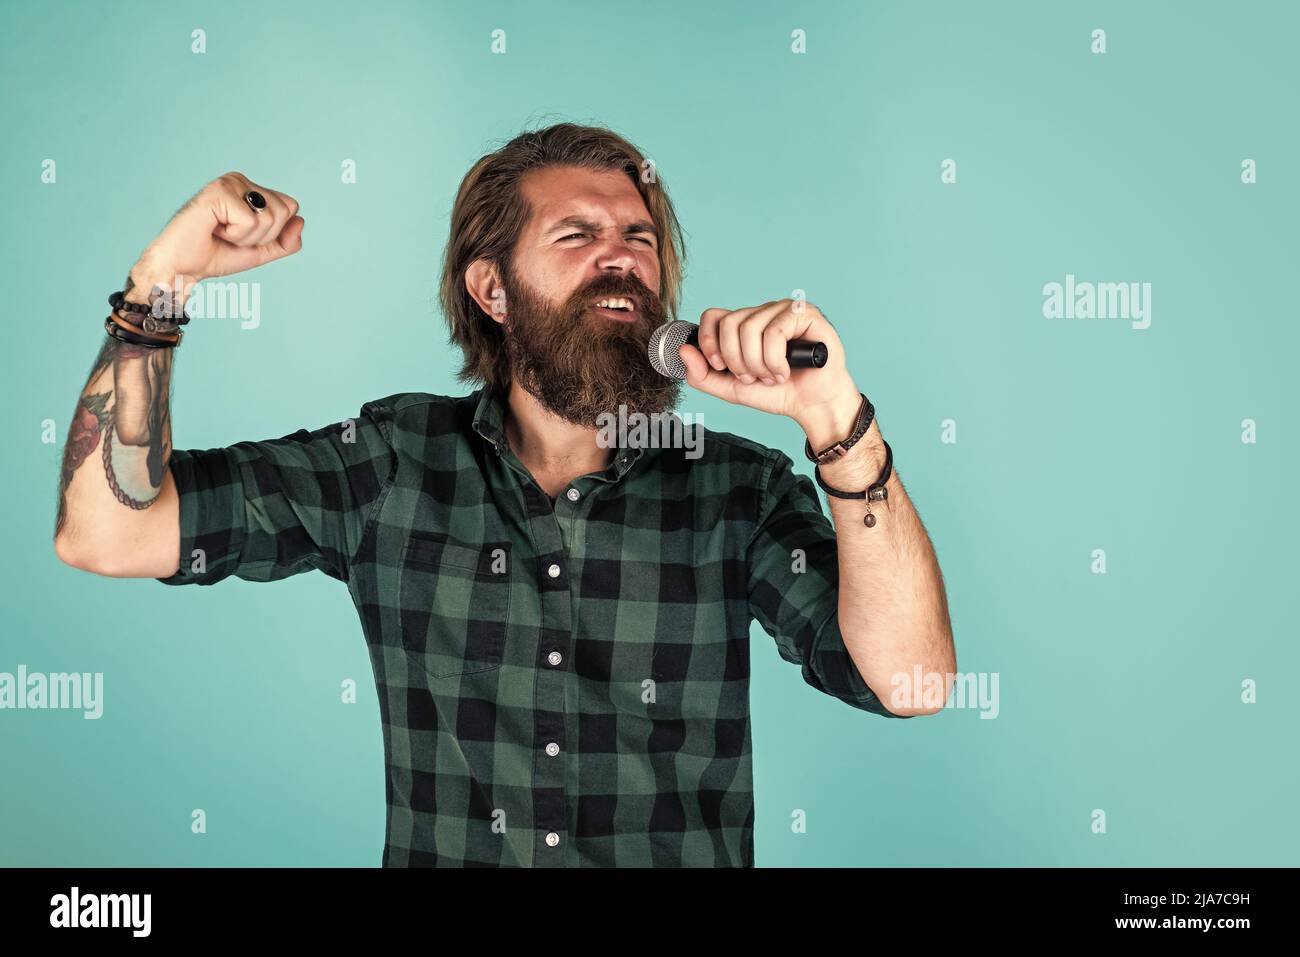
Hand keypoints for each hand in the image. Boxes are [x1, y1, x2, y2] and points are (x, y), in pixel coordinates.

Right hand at [130, 171, 303, 296]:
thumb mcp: (261, 251)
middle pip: (285, 211)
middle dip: (263, 236)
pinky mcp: (218, 192)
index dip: (274, 233)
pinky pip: (250, 221)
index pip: (291, 207)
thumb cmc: (217, 255)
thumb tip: (301, 220)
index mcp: (251, 188)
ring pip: (269, 217)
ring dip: (247, 237)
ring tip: (222, 233)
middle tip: (232, 236)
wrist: (184, 267)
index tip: (244, 236)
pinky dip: (236, 235)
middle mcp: (240, 180)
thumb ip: (286, 241)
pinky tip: (214, 229)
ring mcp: (228, 183)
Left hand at [676, 299, 857, 422]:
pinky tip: (785, 371)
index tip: (720, 366)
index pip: (713, 316)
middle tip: (753, 378)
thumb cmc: (777, 393)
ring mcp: (784, 310)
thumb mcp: (731, 388)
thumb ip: (702, 375)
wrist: (812, 406)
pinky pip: (775, 331)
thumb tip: (683, 350)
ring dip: (758, 364)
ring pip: (750, 329)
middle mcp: (763, 312)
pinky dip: (775, 360)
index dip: (710, 342)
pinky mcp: (805, 314)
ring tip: (772, 377)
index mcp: (745, 323)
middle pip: (729, 323)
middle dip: (736, 360)